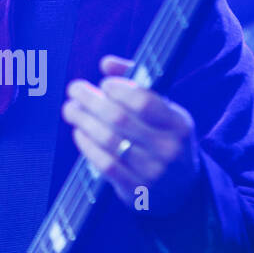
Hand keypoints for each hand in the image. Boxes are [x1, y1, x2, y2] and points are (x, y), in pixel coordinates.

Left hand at [61, 54, 200, 215]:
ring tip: (71, 109)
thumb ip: (137, 83)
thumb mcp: (163, 112)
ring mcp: (152, 172)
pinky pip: (105, 164)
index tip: (102, 84)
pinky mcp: (135, 189)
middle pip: (120, 119)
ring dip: (84, 121)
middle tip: (74, 90)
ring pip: (109, 141)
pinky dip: (87, 146)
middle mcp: (168, 148)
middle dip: (91, 101)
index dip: (118, 89)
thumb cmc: (166, 139)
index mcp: (178, 124)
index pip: (143, 101)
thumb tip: (107, 63)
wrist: (182, 189)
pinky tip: (79, 133)